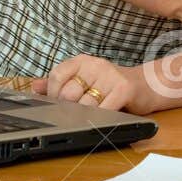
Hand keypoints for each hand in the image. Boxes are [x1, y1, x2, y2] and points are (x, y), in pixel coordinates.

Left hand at [34, 54, 149, 112]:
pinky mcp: (124, 88)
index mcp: (83, 61)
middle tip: (75, 113)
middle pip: (68, 93)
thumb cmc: (111, 85)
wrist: (147, 85)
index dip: (52, 93)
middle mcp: (96, 65)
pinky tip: (102, 119)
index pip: (57, 75)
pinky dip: (99, 119)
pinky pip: (103, 109)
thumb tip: (35, 87)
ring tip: (91, 116)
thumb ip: (60, 83)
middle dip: (68, 109)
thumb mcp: (85, 80)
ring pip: (85, 105)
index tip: (57, 104)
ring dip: (85, 116)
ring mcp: (110, 76)